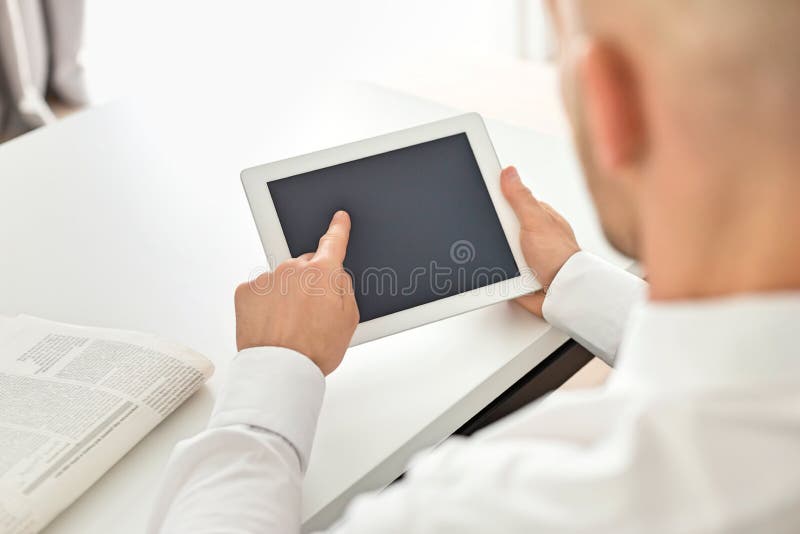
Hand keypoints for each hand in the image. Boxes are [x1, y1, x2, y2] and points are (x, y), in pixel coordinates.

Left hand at [234, 211, 358, 374]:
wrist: (280, 370)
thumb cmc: (315, 350)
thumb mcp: (349, 320)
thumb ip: (344, 289)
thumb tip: (336, 277)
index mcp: (322, 273)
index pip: (333, 242)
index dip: (338, 229)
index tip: (339, 219)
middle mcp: (294, 269)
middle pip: (305, 267)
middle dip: (309, 282)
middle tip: (310, 314)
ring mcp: (267, 278)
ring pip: (281, 280)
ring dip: (285, 295)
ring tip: (288, 326)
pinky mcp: (246, 291)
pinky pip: (260, 291)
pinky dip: (265, 304)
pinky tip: (272, 324)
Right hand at [500, 166, 579, 317]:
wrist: (563, 293)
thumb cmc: (559, 257)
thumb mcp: (536, 221)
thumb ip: (521, 198)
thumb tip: (509, 172)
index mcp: (536, 216)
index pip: (508, 201)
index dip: (495, 201)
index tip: (485, 202)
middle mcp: (530, 234)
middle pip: (498, 226)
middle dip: (493, 233)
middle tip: (504, 239)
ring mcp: (523, 254)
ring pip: (496, 248)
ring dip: (495, 255)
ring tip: (508, 260)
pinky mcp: (517, 274)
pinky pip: (498, 269)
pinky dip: (497, 272)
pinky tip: (504, 273)